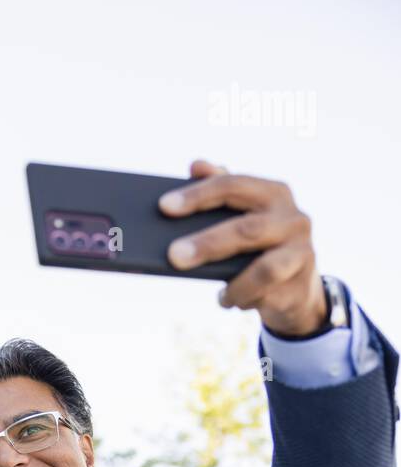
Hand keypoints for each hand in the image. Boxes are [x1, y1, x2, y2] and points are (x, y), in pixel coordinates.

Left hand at [159, 159, 327, 336]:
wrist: (298, 287)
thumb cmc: (262, 245)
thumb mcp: (243, 216)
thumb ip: (223, 191)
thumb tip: (196, 165)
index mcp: (274, 193)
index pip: (232, 186)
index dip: (198, 195)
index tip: (164, 206)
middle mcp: (293, 217)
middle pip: (245, 229)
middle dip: (207, 243)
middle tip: (173, 256)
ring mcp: (302, 251)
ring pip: (264, 269)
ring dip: (235, 285)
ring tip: (219, 295)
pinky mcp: (302, 284)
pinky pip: (267, 295)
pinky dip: (244, 299)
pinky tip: (231, 301)